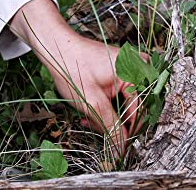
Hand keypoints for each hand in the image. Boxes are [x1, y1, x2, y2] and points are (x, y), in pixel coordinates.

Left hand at [10, 0, 138, 156]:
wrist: (55, 47)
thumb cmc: (71, 66)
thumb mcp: (92, 103)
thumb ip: (111, 127)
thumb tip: (121, 147)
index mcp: (135, 73)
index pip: (141, 111)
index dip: (129, 132)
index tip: (120, 148)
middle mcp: (136, 68)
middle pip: (133, 108)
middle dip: (114, 123)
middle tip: (96, 129)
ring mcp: (127, 69)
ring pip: (123, 104)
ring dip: (106, 116)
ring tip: (88, 119)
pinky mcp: (118, 72)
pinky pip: (118, 96)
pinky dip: (105, 106)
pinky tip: (90, 112)